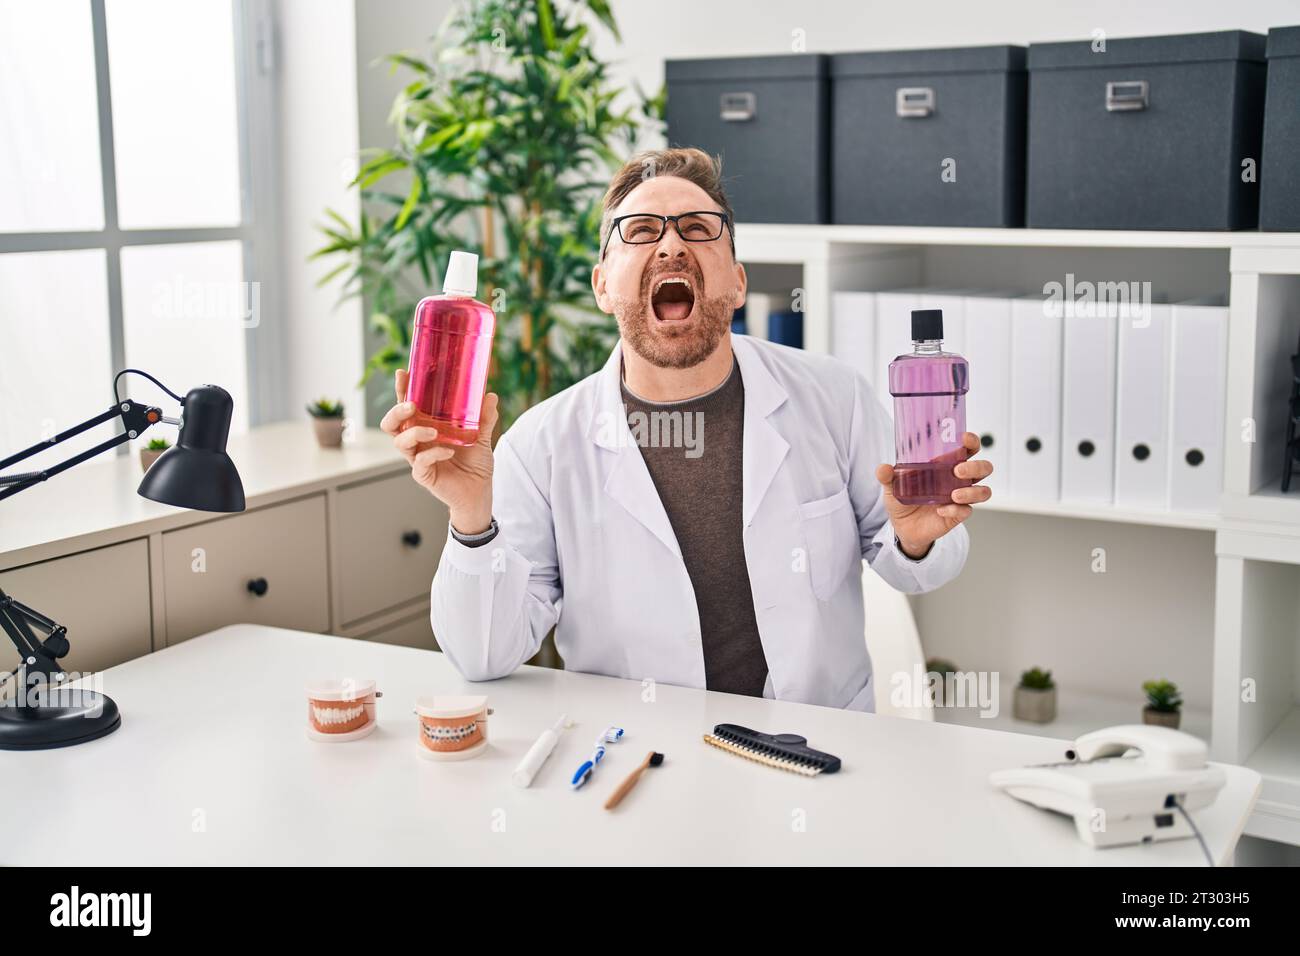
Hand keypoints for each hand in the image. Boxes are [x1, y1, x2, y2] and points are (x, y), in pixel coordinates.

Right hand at [379, 369, 497, 533]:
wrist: (479, 492)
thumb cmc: (475, 464)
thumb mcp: (482, 436)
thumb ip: (484, 417)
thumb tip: (490, 395)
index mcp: (426, 426)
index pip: (408, 406)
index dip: (402, 390)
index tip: (403, 373)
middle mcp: (418, 441)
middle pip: (391, 424)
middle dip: (397, 411)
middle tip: (411, 405)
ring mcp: (418, 458)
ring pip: (400, 442)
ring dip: (414, 432)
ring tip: (434, 431)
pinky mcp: (424, 474)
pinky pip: (420, 462)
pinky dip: (434, 453)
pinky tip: (449, 451)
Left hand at [874, 432, 992, 557]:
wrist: (902, 527)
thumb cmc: (903, 500)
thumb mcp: (892, 486)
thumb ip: (888, 476)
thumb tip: (883, 468)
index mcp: (946, 465)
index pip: (968, 449)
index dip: (972, 442)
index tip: (964, 438)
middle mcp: (958, 480)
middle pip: (984, 468)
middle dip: (976, 467)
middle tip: (958, 470)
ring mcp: (960, 497)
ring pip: (983, 491)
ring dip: (972, 491)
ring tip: (954, 495)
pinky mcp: (958, 514)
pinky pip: (966, 511)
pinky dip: (955, 510)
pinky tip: (941, 510)